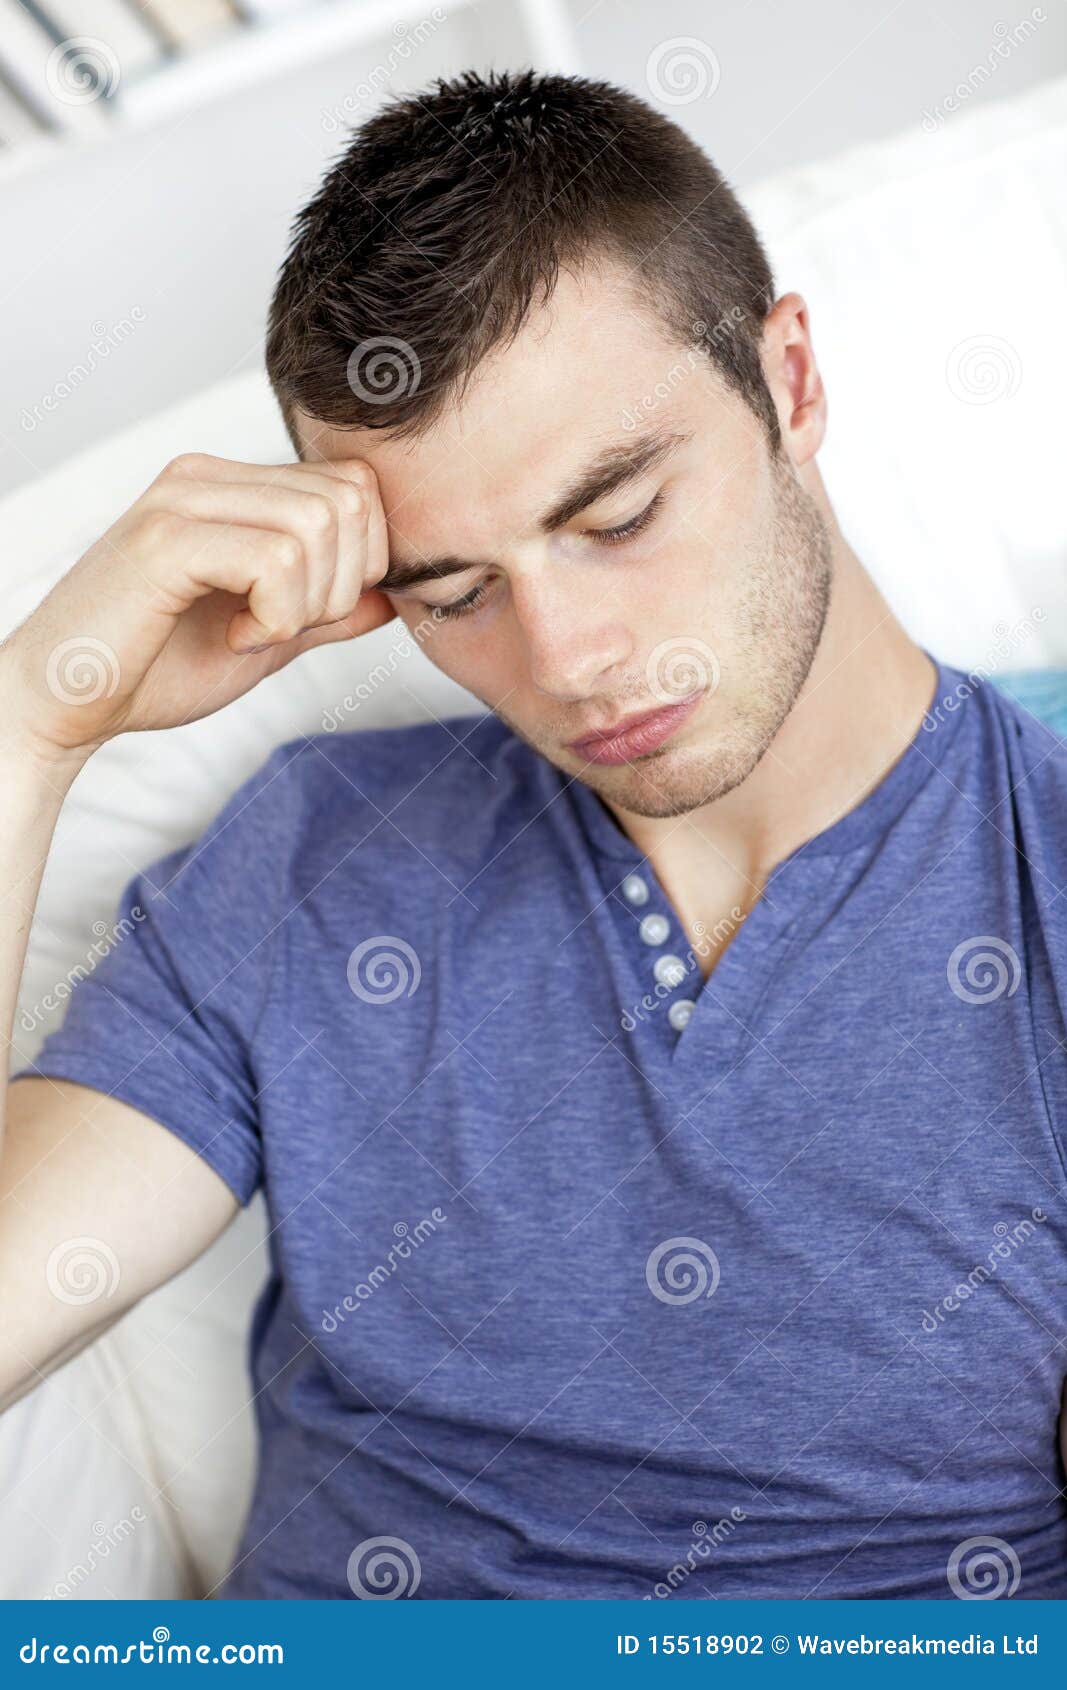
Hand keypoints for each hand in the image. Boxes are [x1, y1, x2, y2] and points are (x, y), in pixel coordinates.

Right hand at [2, 452, 397, 761]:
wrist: (65, 705)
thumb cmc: (154, 670)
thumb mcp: (264, 640)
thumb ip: (325, 613)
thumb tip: (391, 597)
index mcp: (232, 487)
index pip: (354, 486)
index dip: (362, 560)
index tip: (308, 613)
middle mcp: (207, 475)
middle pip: (349, 500)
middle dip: (342, 583)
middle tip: (284, 627)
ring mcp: (183, 499)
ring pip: (320, 524)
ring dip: (308, 603)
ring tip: (254, 632)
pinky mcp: (166, 539)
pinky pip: (276, 560)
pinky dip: (276, 616)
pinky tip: (235, 636)